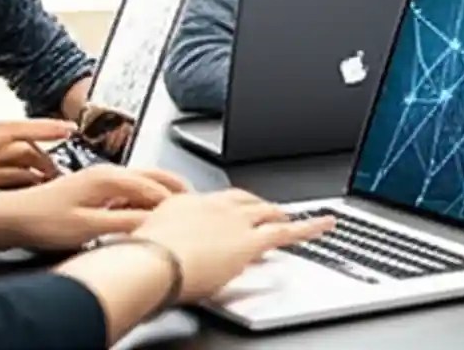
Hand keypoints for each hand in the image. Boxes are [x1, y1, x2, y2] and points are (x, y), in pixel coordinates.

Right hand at [0, 119, 75, 195]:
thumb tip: (15, 141)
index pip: (29, 126)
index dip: (51, 127)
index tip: (70, 129)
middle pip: (32, 152)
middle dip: (47, 161)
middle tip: (55, 169)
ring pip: (27, 172)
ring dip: (40, 177)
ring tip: (48, 183)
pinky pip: (14, 190)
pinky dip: (25, 191)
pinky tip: (31, 195)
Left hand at [0, 164, 188, 249]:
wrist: (13, 216)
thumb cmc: (43, 220)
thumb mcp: (88, 227)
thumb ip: (125, 224)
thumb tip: (155, 224)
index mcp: (111, 179)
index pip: (157, 189)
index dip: (177, 204)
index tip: (193, 215)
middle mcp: (109, 173)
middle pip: (156, 176)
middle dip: (178, 190)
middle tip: (196, 205)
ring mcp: (102, 178)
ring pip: (145, 181)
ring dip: (163, 194)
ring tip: (177, 211)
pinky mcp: (95, 186)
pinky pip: (131, 188)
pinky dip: (146, 198)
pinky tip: (146, 213)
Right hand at [132, 189, 334, 302]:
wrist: (150, 262)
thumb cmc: (139, 259)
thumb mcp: (144, 243)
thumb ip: (157, 245)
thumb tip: (155, 256)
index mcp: (185, 203)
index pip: (214, 203)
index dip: (228, 209)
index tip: (230, 213)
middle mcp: (214, 206)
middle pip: (244, 201)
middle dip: (258, 207)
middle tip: (268, 211)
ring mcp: (235, 221)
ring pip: (268, 212)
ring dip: (282, 215)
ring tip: (293, 218)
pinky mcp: (251, 241)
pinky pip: (287, 232)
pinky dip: (310, 227)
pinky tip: (325, 225)